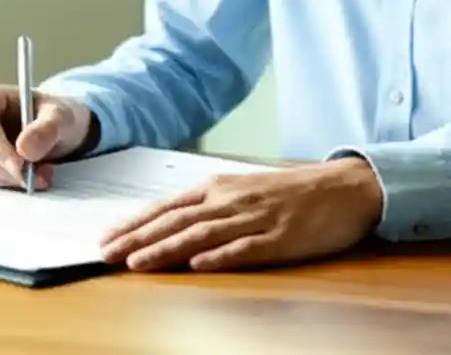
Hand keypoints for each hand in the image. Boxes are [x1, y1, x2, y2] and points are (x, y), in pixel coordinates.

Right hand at [0, 82, 92, 188]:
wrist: (53, 132)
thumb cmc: (53, 118)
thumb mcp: (61, 117)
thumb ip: (47, 129)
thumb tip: (24, 149)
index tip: (20, 166)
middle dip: (3, 168)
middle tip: (36, 178)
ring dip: (6, 179)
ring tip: (39, 175)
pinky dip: (2, 185)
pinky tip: (24, 178)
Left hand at [99, 158, 382, 271]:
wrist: (344, 186)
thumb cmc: (289, 191)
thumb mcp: (241, 189)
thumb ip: (206, 204)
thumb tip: (167, 221)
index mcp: (218, 186)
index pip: (166, 206)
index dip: (134, 223)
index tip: (105, 237)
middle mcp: (231, 200)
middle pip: (176, 220)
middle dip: (138, 238)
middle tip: (106, 253)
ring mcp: (256, 219)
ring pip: (202, 234)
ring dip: (167, 249)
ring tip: (138, 262)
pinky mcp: (282, 238)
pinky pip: (247, 248)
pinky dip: (221, 256)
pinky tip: (199, 265)